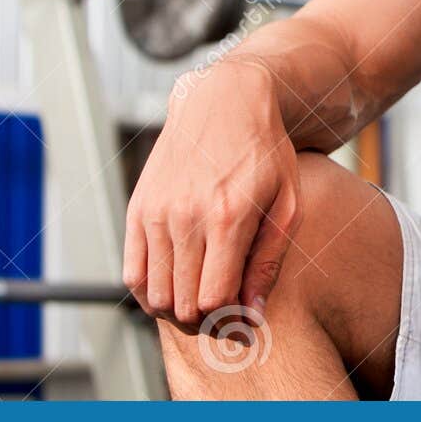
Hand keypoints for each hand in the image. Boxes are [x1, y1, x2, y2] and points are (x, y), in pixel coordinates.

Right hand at [123, 57, 302, 330]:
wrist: (226, 102)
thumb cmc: (267, 153)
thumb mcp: (288, 202)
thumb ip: (270, 260)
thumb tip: (252, 313)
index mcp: (228, 217)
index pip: (215, 299)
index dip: (229, 319)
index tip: (243, 315)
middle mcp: (186, 216)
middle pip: (183, 302)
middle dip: (205, 319)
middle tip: (224, 311)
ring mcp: (157, 212)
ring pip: (155, 293)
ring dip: (177, 307)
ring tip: (202, 297)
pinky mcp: (138, 208)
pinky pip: (132, 273)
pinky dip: (149, 291)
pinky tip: (175, 285)